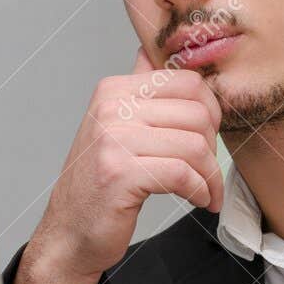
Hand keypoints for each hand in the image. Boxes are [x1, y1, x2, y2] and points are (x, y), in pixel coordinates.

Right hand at [8, 46, 224, 283]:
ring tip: (206, 192)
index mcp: (115, 90)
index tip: (209, 140)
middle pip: (197, 114)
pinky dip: (199, 190)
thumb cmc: (101, 184)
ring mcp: (113, 139)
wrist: (70, 232)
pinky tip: (196, 200)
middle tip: (208, 173)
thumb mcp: (116, 127)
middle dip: (213, 149)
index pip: (188, 82)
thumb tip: (151, 51)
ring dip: (210, 176)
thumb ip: (137, 90)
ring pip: (195, 145)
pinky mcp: (119, 173)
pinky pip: (182, 174)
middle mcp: (111, 108)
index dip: (212, 113)